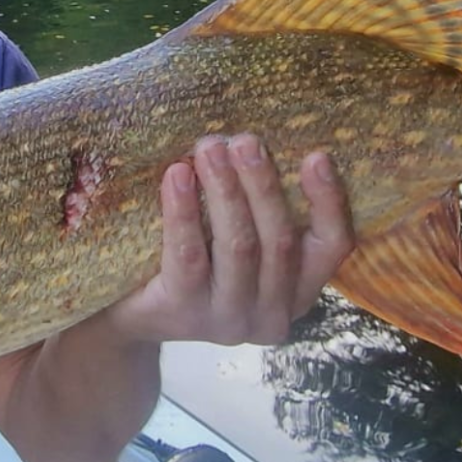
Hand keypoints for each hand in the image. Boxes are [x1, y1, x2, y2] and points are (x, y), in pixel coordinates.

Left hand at [105, 136, 354, 346]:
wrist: (128, 312)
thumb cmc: (194, 263)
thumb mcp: (237, 241)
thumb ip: (259, 208)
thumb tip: (258, 140)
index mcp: (298, 291)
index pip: (332, 247)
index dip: (329, 201)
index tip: (317, 156)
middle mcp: (272, 314)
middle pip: (279, 241)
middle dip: (262, 184)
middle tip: (244, 140)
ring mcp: (229, 320)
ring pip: (239, 247)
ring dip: (226, 190)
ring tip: (210, 148)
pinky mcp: (184, 313)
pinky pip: (189, 255)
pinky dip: (184, 211)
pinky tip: (177, 176)